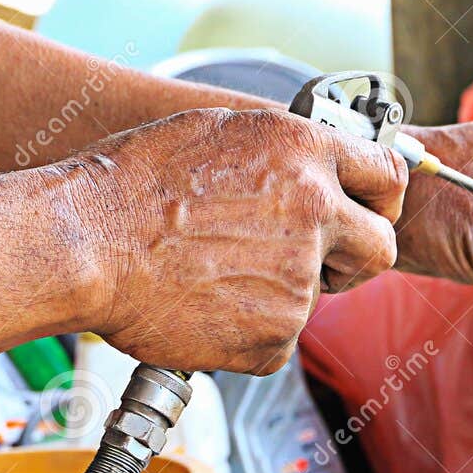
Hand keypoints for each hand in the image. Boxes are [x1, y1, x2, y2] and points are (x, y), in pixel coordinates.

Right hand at [59, 108, 407, 372]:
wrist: (83, 245)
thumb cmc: (129, 185)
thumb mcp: (217, 132)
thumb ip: (281, 152)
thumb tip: (309, 168)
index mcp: (304, 152)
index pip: (389, 175)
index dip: (379, 200)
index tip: (368, 213)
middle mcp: (314, 212)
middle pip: (380, 248)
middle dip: (354, 259)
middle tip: (313, 262)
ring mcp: (298, 280)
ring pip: (314, 297)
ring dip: (278, 293)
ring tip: (212, 275)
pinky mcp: (273, 338)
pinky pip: (276, 340)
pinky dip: (245, 332)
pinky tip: (201, 305)